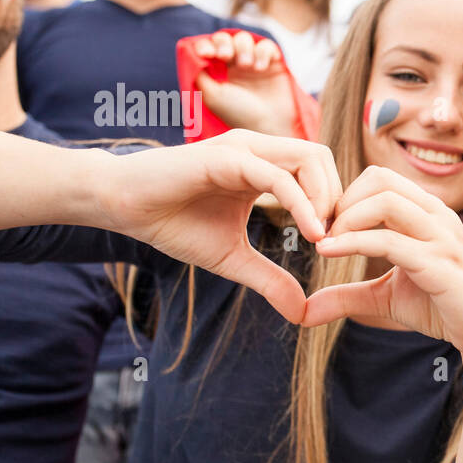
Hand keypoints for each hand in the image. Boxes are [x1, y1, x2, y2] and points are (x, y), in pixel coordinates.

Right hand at [101, 130, 341, 322]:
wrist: (122, 206)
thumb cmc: (173, 223)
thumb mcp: (232, 258)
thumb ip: (269, 279)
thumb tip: (303, 313)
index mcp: (264, 165)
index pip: (321, 171)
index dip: (335, 204)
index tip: (334, 243)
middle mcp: (259, 150)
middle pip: (324, 158)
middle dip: (339, 198)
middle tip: (335, 239)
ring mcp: (244, 149)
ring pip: (310, 159)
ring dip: (326, 199)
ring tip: (323, 238)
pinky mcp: (227, 158)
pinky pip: (279, 176)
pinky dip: (302, 204)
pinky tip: (312, 235)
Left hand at [192, 30, 297, 137]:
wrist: (268, 124)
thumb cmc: (238, 113)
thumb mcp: (211, 95)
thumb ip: (199, 73)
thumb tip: (193, 52)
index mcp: (217, 71)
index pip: (208, 48)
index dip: (206, 45)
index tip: (206, 54)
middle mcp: (234, 64)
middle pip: (225, 38)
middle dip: (224, 43)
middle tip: (225, 56)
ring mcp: (253, 62)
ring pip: (244, 39)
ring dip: (243, 48)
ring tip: (247, 66)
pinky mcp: (273, 63)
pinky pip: (266, 46)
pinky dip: (262, 52)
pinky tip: (260, 68)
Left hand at [300, 166, 462, 359]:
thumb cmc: (444, 308)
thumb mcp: (387, 297)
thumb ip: (349, 295)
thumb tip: (305, 310)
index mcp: (427, 213)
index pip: (379, 178)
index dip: (344, 197)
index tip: (323, 228)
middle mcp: (437, 216)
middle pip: (379, 178)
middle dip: (341, 201)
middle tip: (319, 233)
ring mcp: (442, 237)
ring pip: (385, 202)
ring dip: (346, 219)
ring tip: (325, 245)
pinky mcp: (441, 265)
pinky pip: (390, 242)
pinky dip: (353, 243)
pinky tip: (329, 254)